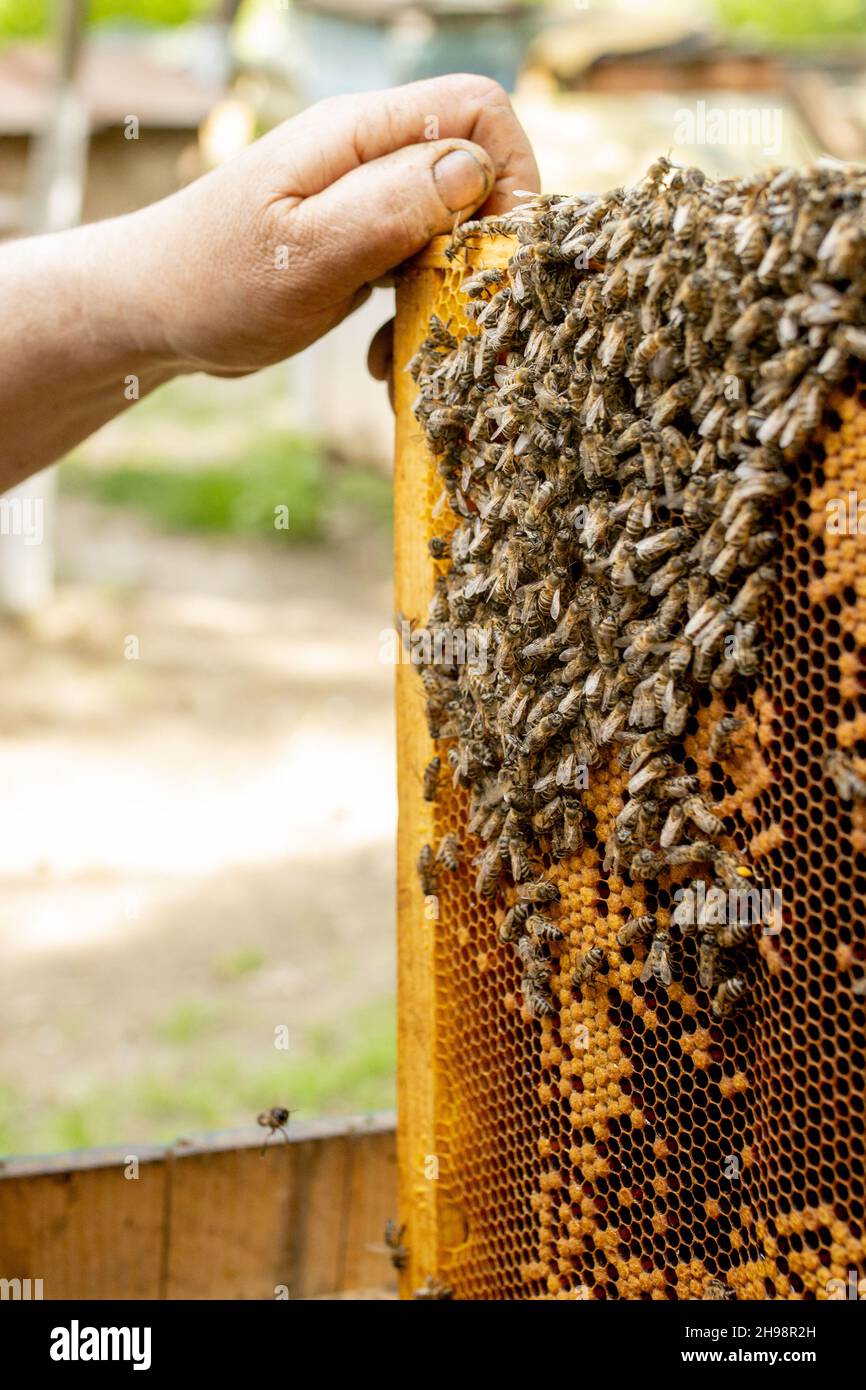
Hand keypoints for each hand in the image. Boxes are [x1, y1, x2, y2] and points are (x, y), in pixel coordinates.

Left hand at [122, 74, 538, 377]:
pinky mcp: (355, 244)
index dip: (510, 176)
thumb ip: (389, 208)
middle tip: (452, 316)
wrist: (149, 313)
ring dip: (446, 297)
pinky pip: (416, 270)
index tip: (494, 256)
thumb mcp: (306, 253)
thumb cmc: (214, 283)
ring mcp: (362, 201)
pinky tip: (382, 359)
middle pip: (474, 173)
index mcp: (358, 136)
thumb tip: (473, 171)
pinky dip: (413, 318)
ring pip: (451, 231)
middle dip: (479, 252)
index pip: (478, 111)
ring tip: (406, 349)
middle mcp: (367, 156)